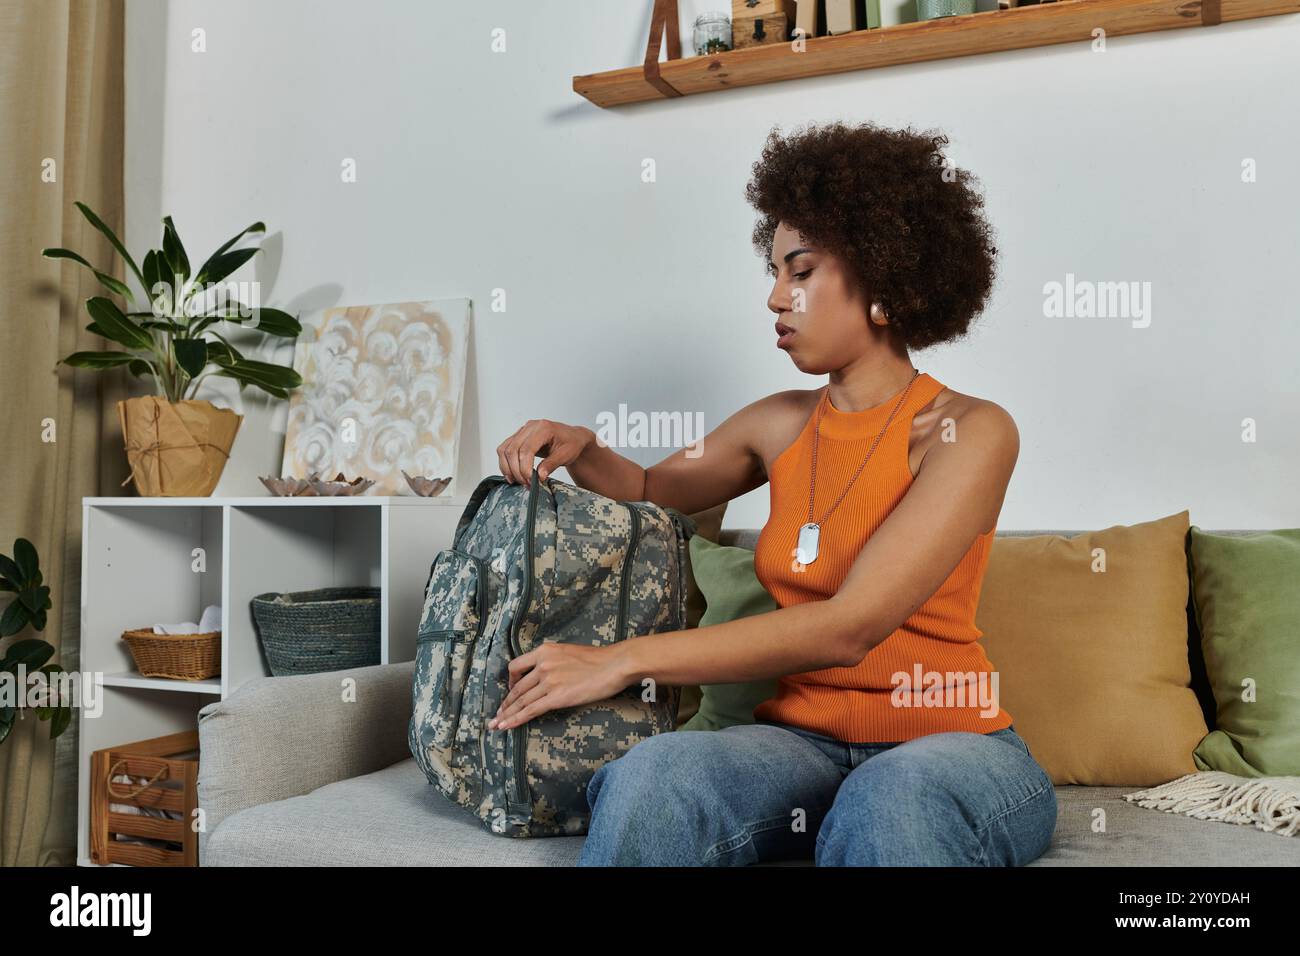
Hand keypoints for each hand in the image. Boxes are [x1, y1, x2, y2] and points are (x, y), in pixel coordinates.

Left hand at [488, 641, 630, 730]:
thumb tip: (547, 673)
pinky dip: (515, 719)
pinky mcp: (556, 697)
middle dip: (506, 704)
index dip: (509, 682)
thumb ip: (554, 660)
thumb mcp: (569, 652)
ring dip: (506, 714)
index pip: (516, 666)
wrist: (615, 664)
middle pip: (517, 688)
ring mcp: (548, 681)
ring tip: (497, 724)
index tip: (509, 692)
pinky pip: (530, 710)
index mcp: (544, 651)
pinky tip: (506, 726)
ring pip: (521, 701)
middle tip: (497, 714)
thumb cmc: (599, 659)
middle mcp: (542, 664)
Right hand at [495, 419, 594, 486]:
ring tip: (516, 481)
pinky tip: (512, 474)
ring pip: (504, 449)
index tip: (530, 481)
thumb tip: (539, 476)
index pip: (527, 449)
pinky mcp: (518, 437)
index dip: (525, 467)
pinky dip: (505, 463)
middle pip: (513, 450)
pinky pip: (504, 449)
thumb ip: (552, 464)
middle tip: (525, 484)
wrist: (573, 438)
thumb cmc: (571, 444)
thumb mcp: (567, 455)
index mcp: (544, 428)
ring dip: (507, 468)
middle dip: (516, 470)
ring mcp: (522, 430)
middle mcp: (530, 426)